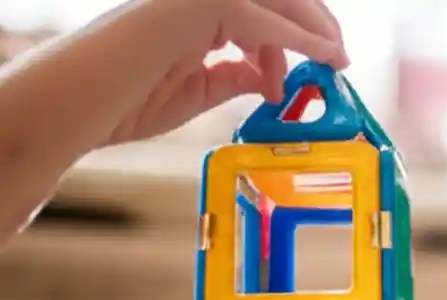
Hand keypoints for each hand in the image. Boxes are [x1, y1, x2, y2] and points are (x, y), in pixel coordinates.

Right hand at [106, 0, 348, 145]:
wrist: (75, 109)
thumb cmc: (121, 104)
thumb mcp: (196, 91)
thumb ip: (233, 76)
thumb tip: (267, 75)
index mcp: (191, 9)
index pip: (259, 5)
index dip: (295, 31)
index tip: (321, 64)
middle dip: (315, 19)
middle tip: (339, 56)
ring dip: (313, 26)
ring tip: (334, 59)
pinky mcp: (193, 7)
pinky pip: (262, 18)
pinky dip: (301, 38)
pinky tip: (325, 56)